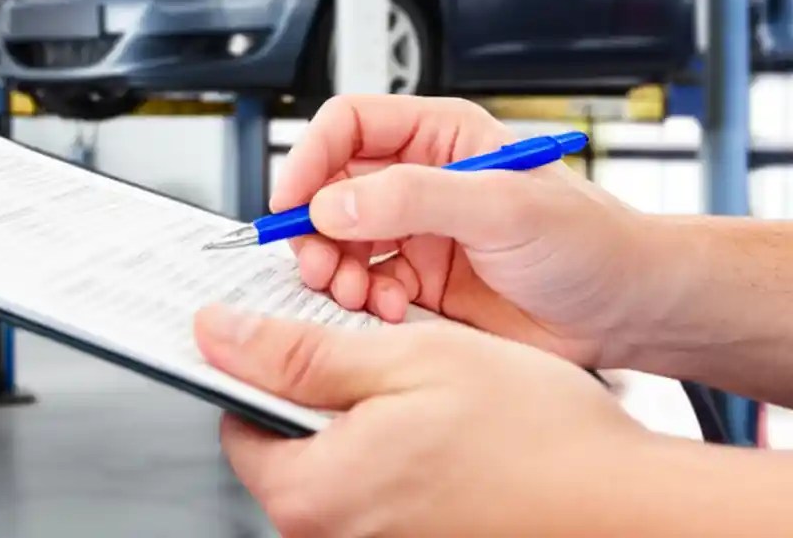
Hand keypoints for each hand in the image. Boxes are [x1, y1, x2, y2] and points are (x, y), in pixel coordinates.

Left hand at [194, 305, 651, 537]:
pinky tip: (440, 419)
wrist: (629, 505)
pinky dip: (394, 443)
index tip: (283, 329)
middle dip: (318, 385)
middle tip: (372, 347)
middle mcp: (333, 532)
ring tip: (420, 384)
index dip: (259, 361)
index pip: (236, 418)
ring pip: (335, 456)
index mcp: (313, 492)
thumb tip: (215, 334)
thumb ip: (296, 353)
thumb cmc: (535, 437)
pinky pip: (377, 483)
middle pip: (285, 440)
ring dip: (361, 411)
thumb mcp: (405, 359)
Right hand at [271, 94, 650, 366]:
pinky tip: (391, 311)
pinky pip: (362, 286)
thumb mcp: (503, 206)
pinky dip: (362, 302)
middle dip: (315, 228)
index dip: (310, 158)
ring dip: (335, 269)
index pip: (348, 126)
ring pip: (338, 241)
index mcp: (440, 137)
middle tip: (319, 263)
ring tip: (355, 293)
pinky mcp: (420, 283)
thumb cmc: (592, 242)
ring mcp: (417, 234)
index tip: (293, 202)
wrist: (627, 312)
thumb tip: (335, 201)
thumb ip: (415, 198)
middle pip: (330, 189)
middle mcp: (420, 180)